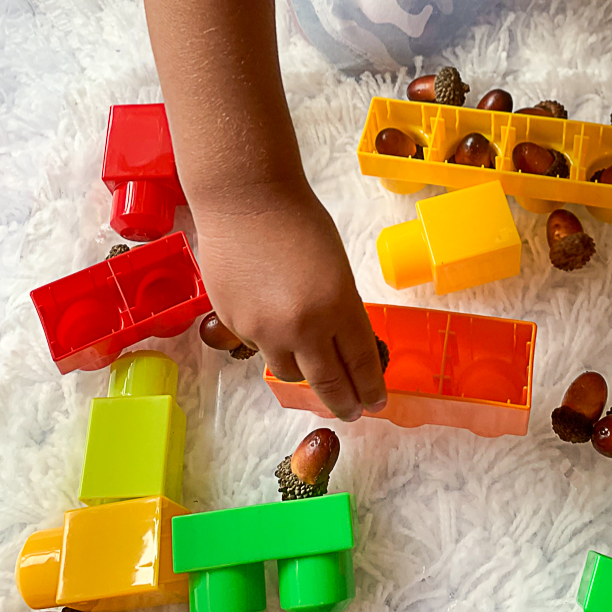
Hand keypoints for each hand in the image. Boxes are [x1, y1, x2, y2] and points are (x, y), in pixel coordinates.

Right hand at [192, 178, 386, 421]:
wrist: (246, 200)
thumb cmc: (299, 221)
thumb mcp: (337, 266)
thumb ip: (341, 308)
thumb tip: (343, 342)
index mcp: (337, 305)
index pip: (360, 362)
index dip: (371, 387)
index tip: (377, 401)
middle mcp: (301, 325)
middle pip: (328, 382)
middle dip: (345, 402)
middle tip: (354, 411)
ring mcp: (264, 329)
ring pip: (290, 371)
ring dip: (305, 371)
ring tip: (312, 363)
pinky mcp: (235, 325)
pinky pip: (259, 347)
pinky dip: (272, 342)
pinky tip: (274, 322)